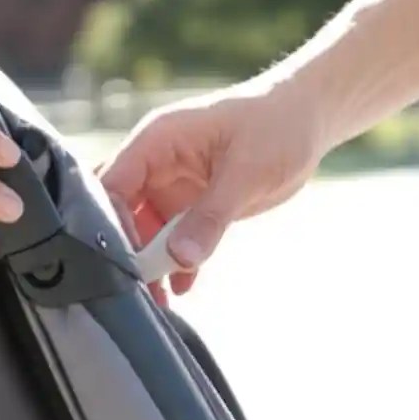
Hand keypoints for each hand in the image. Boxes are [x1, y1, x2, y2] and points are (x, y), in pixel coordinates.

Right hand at [100, 81, 327, 296]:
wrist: (308, 119)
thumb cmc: (276, 126)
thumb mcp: (246, 172)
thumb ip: (211, 216)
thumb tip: (181, 257)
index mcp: (158, 140)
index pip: (113, 183)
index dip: (110, 222)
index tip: (122, 262)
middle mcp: (157, 162)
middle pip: (122, 210)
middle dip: (125, 248)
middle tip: (135, 287)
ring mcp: (173, 184)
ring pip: (145, 229)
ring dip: (150, 263)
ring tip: (157, 300)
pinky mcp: (192, 204)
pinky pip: (174, 238)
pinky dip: (175, 263)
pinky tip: (182, 288)